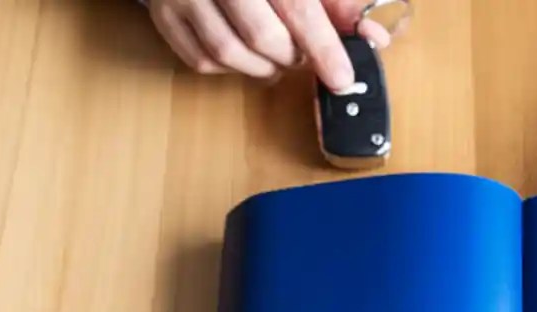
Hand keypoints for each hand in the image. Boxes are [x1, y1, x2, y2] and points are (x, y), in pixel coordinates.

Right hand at [148, 0, 392, 88]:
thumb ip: (335, 0)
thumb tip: (372, 35)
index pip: (298, 8)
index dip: (324, 48)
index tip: (341, 77)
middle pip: (262, 37)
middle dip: (290, 57)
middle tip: (300, 54)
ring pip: (228, 54)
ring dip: (261, 68)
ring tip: (275, 55)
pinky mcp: (164, 15)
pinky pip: (200, 60)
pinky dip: (230, 68)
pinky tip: (244, 53)